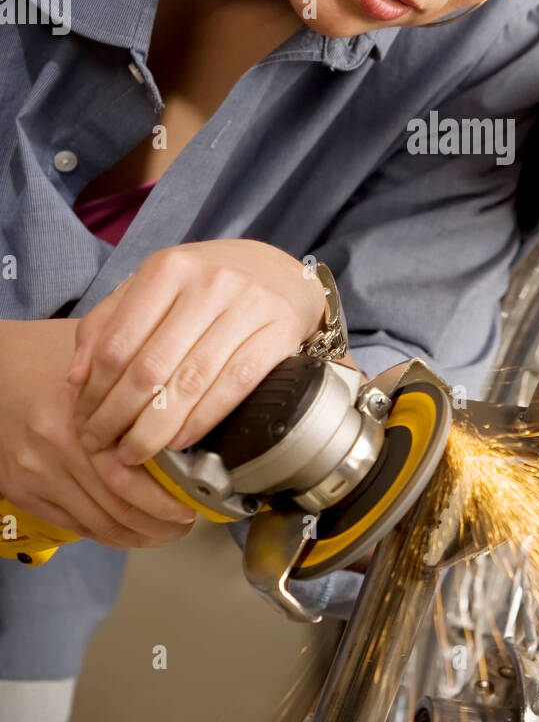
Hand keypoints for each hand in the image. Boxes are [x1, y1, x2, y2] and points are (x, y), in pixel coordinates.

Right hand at [0, 319, 197, 547]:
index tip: (195, 497)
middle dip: (162, 522)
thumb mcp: (96, 351)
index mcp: (79, 410)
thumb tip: (192, 400)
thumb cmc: (47, 356)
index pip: (133, 469)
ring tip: (167, 530)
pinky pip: (75, 526)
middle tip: (187, 521)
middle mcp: (55, 445)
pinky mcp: (20, 490)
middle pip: (120, 504)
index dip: (170, 493)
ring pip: (100, 523)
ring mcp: (35, 472)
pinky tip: (131, 530)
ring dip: (140, 535)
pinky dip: (109, 534)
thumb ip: (136, 374)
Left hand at [69, 240, 326, 465]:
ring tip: (134, 453)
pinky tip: (180, 440)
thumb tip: (76, 379)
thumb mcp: (153, 289)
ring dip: (155, 429)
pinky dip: (202, 420)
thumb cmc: (205, 287)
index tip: (84, 421)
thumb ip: (107, 325)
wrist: (280, 274)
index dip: (95, 392)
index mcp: (168, 268)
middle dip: (118, 417)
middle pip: (149, 368)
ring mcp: (248, 305)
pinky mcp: (280, 330)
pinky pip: (233, 385)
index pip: (117, 344)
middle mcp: (209, 283)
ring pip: (190, 383)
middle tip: (102, 446)